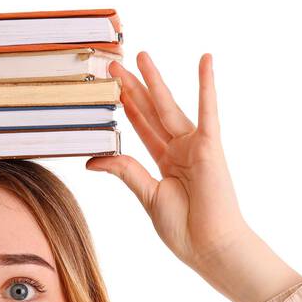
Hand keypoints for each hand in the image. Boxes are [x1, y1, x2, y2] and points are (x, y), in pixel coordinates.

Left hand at [87, 52, 253, 275]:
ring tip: (141, 55)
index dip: (125, 106)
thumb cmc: (185, 228)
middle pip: (150, 111)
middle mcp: (180, 149)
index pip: (141, 127)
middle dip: (131, 87)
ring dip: (155, 80)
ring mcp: (195, 145)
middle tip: (113, 64)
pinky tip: (205, 60)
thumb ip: (125, 171)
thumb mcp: (148, 195)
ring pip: (169, 106)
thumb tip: (92, 160)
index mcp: (166, 162)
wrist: (209, 246)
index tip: (109, 86)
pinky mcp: (210, 146)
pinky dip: (206, 86)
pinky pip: (208, 111)